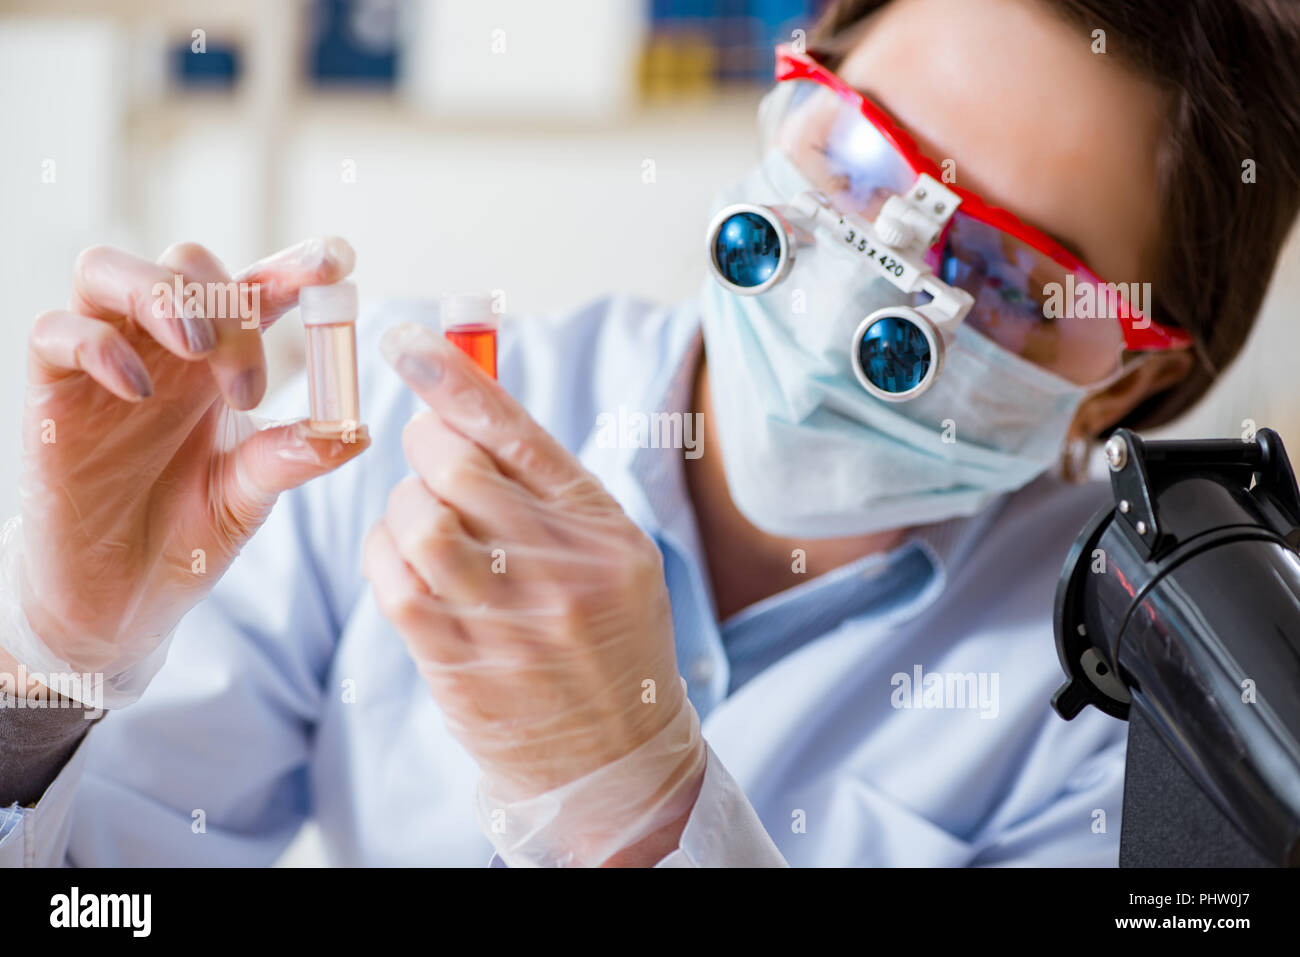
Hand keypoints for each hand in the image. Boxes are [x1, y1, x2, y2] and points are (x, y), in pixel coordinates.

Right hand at [4, 238, 369, 703]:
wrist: (120, 602)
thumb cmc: (187, 537)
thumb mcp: (250, 496)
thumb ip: (292, 458)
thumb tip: (357, 431)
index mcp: (219, 365)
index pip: (254, 293)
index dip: (293, 268)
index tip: (339, 259)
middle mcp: (161, 352)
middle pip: (184, 264)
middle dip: (225, 298)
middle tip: (250, 380)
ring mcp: (103, 367)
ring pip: (108, 270)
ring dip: (162, 294)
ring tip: (197, 350)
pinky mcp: (52, 396)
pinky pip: (56, 332)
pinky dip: (97, 344)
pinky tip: (138, 390)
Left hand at [363, 322, 704, 865]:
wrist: (613, 756)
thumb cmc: (609, 636)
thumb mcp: (613, 552)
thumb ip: (548, 485)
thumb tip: (462, 410)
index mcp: (601, 529)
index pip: (515, 431)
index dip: (452, 377)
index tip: (405, 339)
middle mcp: (557, 569)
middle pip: (454, 467)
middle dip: (424, 444)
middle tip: (429, 451)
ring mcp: (505, 619)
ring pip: (414, 519)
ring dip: (403, 502)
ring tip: (424, 514)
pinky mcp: (457, 660)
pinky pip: (392, 580)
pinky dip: (385, 553)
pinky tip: (408, 559)